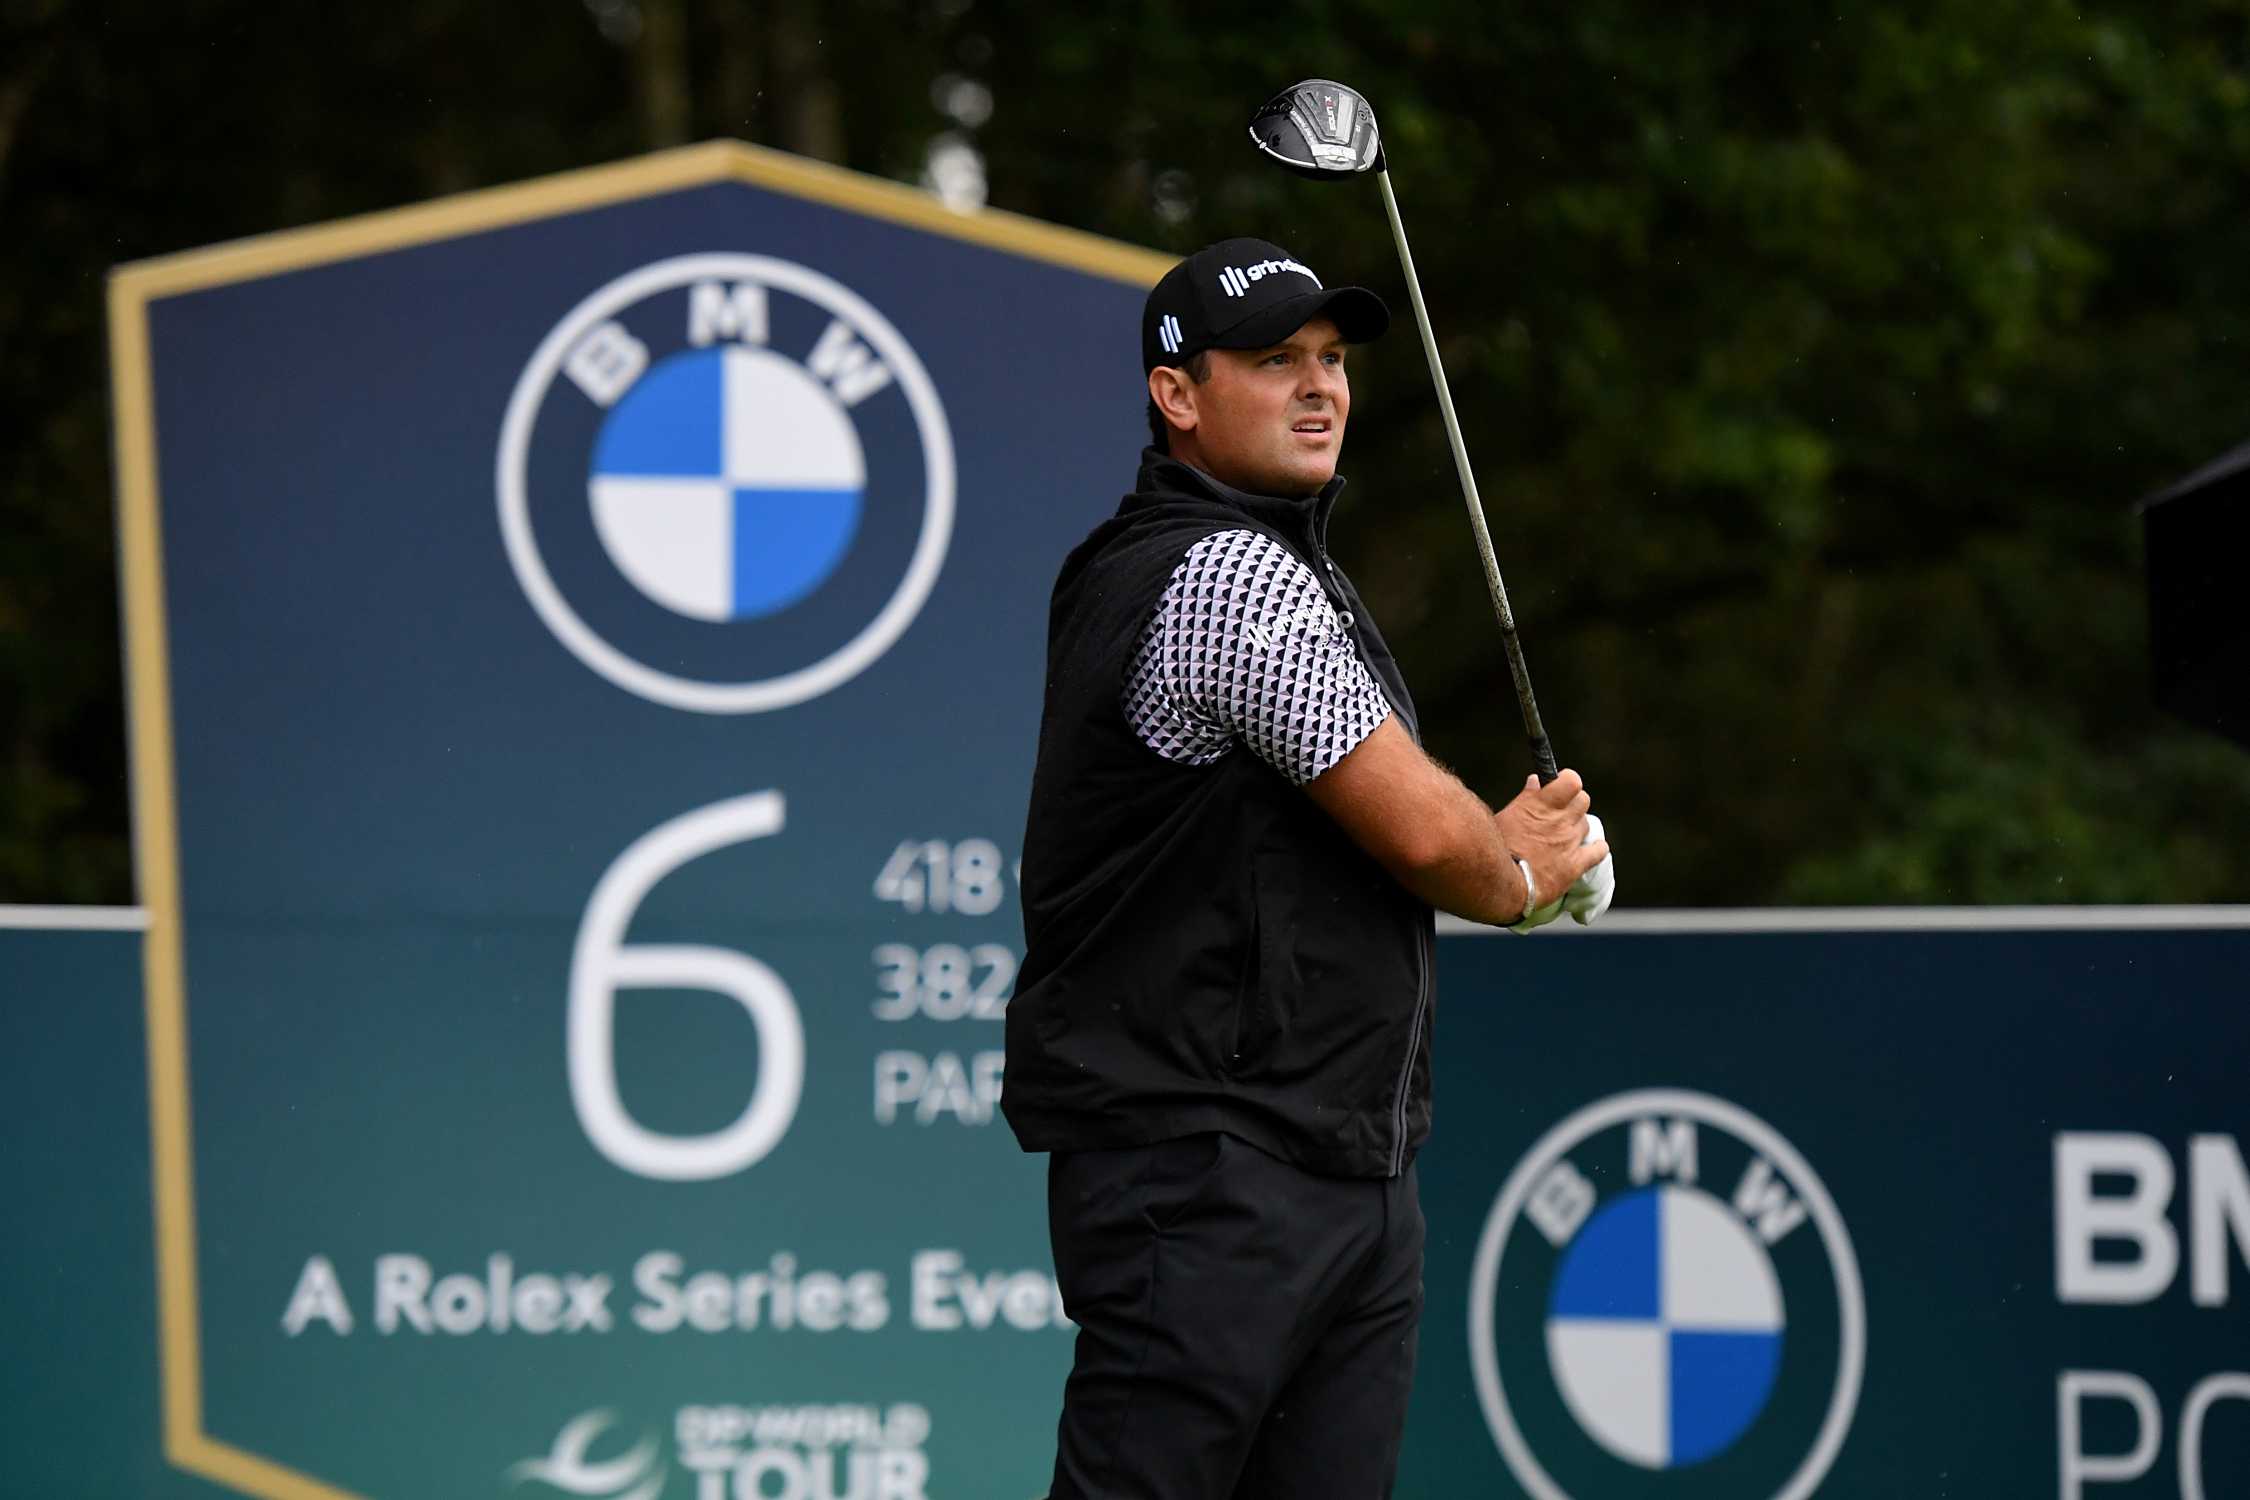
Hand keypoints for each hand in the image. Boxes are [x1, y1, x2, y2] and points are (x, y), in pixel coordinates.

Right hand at [1493, 769, 1607, 923]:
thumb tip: (1536, 782)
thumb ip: (1525, 798)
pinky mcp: (1574, 865)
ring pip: (1585, 824)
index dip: (1567, 781)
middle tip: (1560, 811)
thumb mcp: (1505, 816)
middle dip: (1572, 803)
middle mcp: (1559, 820)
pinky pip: (1598, 852)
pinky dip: (1596, 849)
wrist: (1499, 882)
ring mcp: (1568, 841)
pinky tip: (1591, 849)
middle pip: (1583, 800)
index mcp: (1541, 804)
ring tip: (1563, 836)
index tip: (1559, 785)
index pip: (1571, 780)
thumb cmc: (1495, 847)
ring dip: (1576, 827)